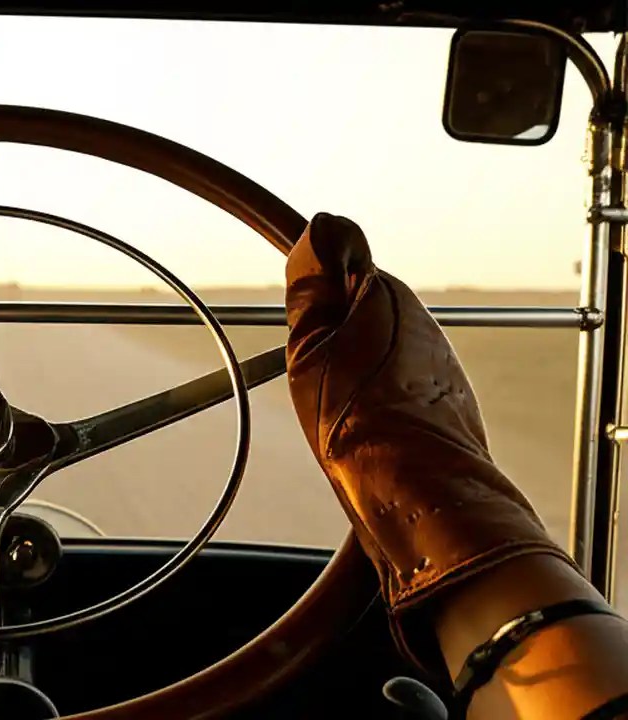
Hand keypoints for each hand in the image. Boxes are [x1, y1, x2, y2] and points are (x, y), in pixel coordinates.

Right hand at [283, 213, 572, 670]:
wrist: (420, 502)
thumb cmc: (362, 425)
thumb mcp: (311, 344)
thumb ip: (313, 281)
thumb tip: (320, 223)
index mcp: (387, 296)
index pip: (340, 259)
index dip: (311, 279)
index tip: (292, 303)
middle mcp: (422, 325)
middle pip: (356, 310)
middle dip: (328, 332)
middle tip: (309, 372)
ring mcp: (438, 368)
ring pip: (377, 351)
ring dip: (351, 371)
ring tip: (332, 411)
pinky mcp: (446, 409)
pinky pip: (396, 390)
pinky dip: (374, 403)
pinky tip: (359, 433)